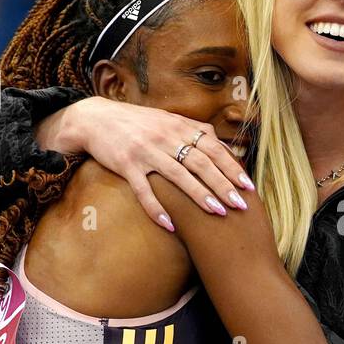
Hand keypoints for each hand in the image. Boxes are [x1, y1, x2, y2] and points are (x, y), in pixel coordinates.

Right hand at [63, 95, 254, 228]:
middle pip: (200, 163)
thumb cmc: (136, 122)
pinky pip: (144, 190)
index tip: (248, 185)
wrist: (95, 118)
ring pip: (178, 176)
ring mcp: (145, 152)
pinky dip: (157, 209)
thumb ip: (193, 130)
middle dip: (223, 184)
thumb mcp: (166, 119)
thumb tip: (221, 144)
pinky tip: (170, 225)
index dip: (231, 166)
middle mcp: (165, 137)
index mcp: (178, 126)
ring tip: (217, 212)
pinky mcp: (126, 165)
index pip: (212, 148)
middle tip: (240, 204)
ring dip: (199, 195)